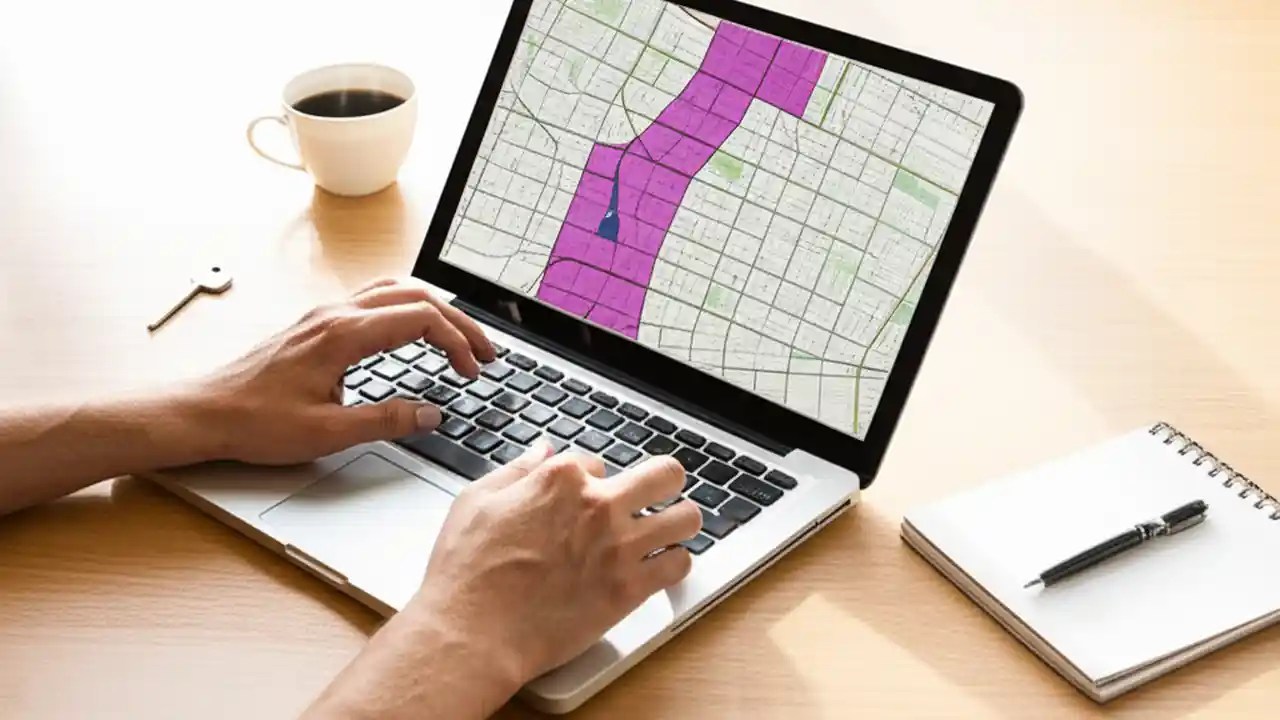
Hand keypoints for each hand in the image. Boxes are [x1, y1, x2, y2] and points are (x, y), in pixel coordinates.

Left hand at [196, 277, 494, 464]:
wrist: (204, 412)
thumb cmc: (255, 422)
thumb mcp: (328, 433)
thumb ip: (386, 421)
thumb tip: (430, 414)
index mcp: (342, 335)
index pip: (420, 318)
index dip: (457, 342)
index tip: (472, 371)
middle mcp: (335, 315)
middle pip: (415, 297)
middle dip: (458, 323)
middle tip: (484, 352)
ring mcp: (324, 315)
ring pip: (394, 291)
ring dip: (433, 310)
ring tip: (458, 338)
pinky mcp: (316, 324)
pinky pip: (373, 300)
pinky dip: (406, 309)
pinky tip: (412, 331)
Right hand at [411, 443, 701, 685]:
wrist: (473, 631)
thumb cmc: (467, 571)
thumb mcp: (477, 500)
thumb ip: (517, 471)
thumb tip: (542, 451)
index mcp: (560, 478)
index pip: (598, 462)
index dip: (591, 481)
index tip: (584, 499)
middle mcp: (598, 506)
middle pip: (664, 474)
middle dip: (661, 482)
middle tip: (655, 496)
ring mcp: (619, 547)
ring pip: (686, 518)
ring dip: (678, 521)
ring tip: (668, 531)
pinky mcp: (630, 588)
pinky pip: (679, 565)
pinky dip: (673, 565)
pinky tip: (660, 568)